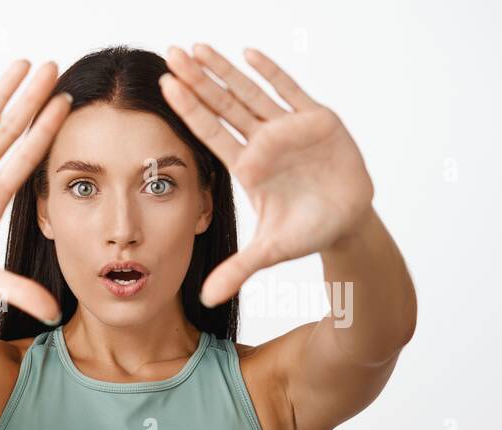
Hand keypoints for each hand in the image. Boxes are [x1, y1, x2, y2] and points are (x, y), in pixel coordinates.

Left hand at [160, 44, 374, 306]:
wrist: (347, 223)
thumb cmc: (306, 232)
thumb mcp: (268, 253)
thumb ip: (237, 270)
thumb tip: (206, 300)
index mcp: (247, 166)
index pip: (210, 133)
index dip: (188, 110)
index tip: (163, 88)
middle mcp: (262, 142)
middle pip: (222, 105)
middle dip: (197, 80)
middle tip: (169, 54)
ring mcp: (287, 128)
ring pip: (250, 92)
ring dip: (224, 70)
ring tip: (197, 47)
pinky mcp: (317, 120)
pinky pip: (290, 90)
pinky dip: (271, 72)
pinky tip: (249, 53)